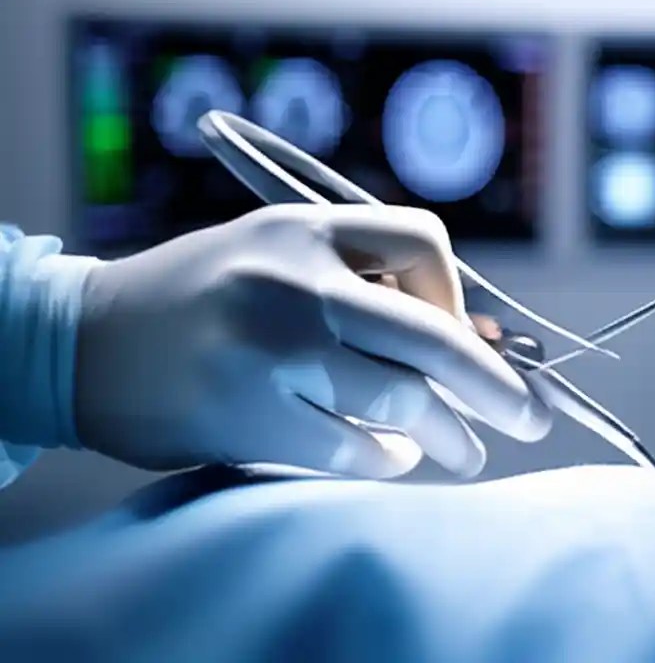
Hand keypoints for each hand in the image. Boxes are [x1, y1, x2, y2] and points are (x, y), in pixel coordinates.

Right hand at [74, 204, 550, 478]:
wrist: (86, 342)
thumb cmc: (203, 301)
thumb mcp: (280, 259)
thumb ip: (368, 287)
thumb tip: (486, 341)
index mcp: (305, 228)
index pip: (424, 243)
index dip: (460, 296)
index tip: (466, 334)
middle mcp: (294, 280)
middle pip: (435, 334)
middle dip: (500, 386)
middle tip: (534, 420)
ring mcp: (272, 349)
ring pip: (404, 399)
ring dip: (452, 435)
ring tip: (470, 454)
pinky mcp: (250, 415)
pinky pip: (355, 448)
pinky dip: (388, 458)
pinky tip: (394, 457)